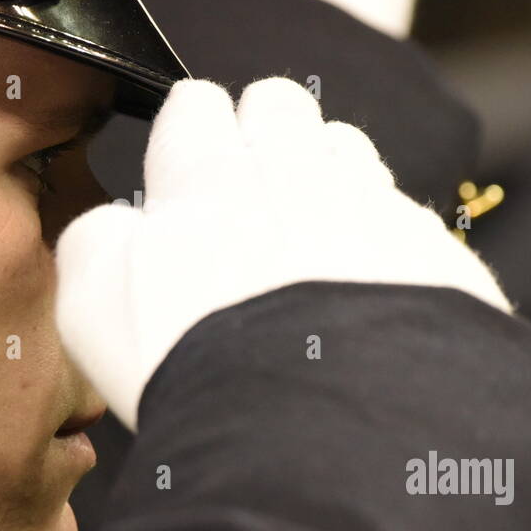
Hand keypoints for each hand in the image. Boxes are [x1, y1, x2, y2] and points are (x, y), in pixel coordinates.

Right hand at [55, 78, 511, 429]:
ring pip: (346, 147)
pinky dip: (381, 242)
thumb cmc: (199, 366)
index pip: (194, 105)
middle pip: (278, 103)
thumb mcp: (95, 309)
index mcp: (205, 174)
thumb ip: (98, 242)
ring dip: (326, 176)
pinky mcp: (435, 251)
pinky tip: (364, 296)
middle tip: (246, 201)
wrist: (331, 427)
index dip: (187, 133)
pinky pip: (403, 219)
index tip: (184, 173)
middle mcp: (295, 169)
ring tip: (308, 245)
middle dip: (261, 134)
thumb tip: (118, 224)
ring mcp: (372, 203)